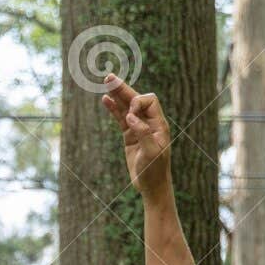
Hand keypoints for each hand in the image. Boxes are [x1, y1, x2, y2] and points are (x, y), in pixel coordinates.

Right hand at [102, 79, 171, 198]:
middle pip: (136, 99)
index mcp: (159, 124)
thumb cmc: (155, 172)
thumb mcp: (151, 154)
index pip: (149, 101)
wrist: (152, 187)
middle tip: (109, 78)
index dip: (138, 103)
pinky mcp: (130, 136)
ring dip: (117, 95)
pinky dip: (113, 109)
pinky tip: (105, 100)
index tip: (130, 116)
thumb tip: (131, 117)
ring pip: (126, 107)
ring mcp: (139, 128)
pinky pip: (120, 119)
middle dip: (124, 89)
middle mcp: (150, 123)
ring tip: (106, 82)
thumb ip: (143, 133)